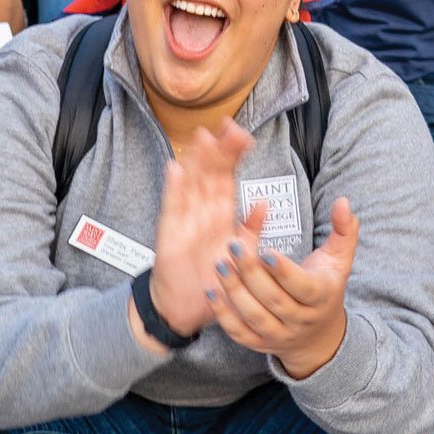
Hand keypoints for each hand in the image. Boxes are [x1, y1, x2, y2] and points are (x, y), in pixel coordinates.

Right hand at [146, 121, 252, 338]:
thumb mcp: (240, 254)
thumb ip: (251, 229)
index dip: (233, 155)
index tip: (242, 133)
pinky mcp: (169, 235)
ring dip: (196, 161)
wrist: (186, 309)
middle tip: (227, 125)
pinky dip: (173, 189)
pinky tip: (175, 169)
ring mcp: (184, 221)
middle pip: (210, 174)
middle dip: (218, 149)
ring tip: (202, 137)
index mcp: (220, 214)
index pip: (227, 177)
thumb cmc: (212, 278)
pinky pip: (172, 209)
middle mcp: (202, 212)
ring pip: (191, 184)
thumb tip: (264, 203)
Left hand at [208, 195, 357, 377]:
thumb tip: (343, 201)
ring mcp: (280, 334)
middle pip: (274, 300)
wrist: (319, 338)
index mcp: (321, 297)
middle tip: (233, 246)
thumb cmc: (326, 287)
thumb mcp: (339, 260)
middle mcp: (301, 319)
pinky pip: (240, 333)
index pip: (303, 287)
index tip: (266, 252)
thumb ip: (343, 230)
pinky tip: (212, 291)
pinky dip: (224, 315)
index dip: (284, 272)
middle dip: (251, 273)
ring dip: (235, 292)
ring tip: (220, 266)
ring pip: (255, 318)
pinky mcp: (260, 343)